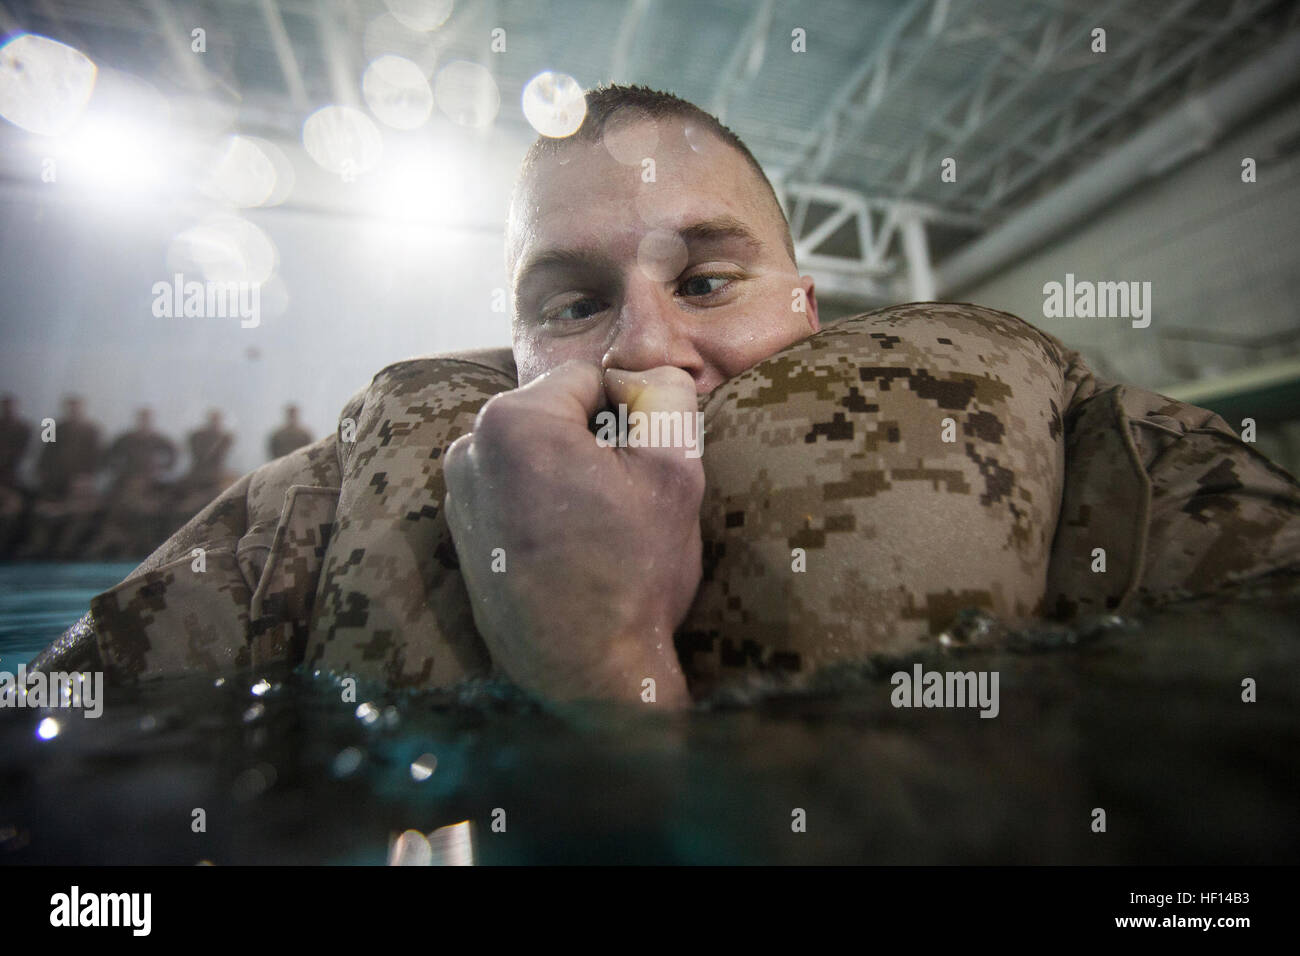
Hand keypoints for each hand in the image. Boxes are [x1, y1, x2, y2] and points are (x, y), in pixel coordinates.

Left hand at [442, 361, 702, 705]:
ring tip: (602, 529)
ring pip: (535, 453)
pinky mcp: (461, 535)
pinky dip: (545, 505)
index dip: (631, 412)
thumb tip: (651, 372)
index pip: (589, 378)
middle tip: (627, 501)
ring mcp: (458, 496)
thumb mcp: (673, 471)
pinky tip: (574, 549)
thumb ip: (666, 396)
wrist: (586, 677)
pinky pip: (514, 491)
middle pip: (555, 414)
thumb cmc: (630, 575)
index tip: (647, 462)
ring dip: (571, 474)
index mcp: (513, 422)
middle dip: (596, 442)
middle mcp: (468, 450)